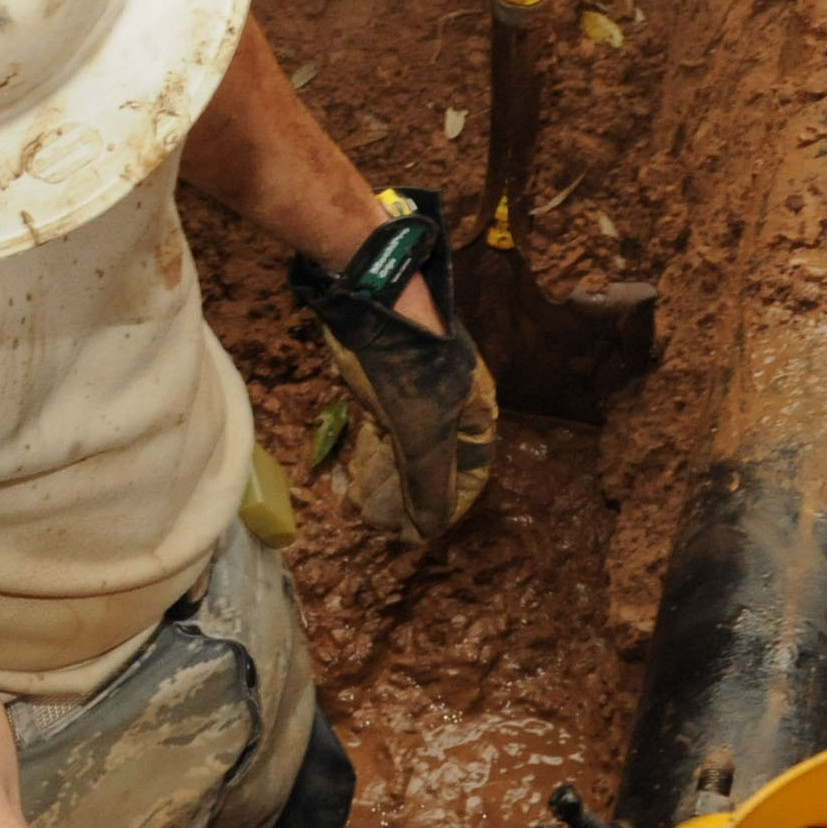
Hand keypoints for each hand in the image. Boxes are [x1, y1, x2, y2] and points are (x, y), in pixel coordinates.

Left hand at [290, 191, 500, 551]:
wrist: (371, 294)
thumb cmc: (406, 364)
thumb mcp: (420, 432)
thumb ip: (427, 484)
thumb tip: (428, 533)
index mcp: (475, 411)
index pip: (472, 470)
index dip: (451, 503)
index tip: (426, 531)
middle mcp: (452, 402)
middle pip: (436, 461)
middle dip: (410, 497)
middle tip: (385, 528)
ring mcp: (417, 390)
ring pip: (406, 446)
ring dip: (386, 480)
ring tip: (362, 511)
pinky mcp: (385, 380)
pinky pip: (382, 428)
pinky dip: (370, 455)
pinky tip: (351, 477)